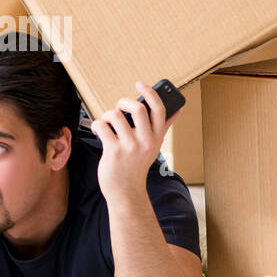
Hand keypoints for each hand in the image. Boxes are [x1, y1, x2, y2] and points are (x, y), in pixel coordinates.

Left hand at [89, 81, 181, 203]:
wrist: (126, 192)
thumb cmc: (137, 165)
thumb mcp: (154, 146)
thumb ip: (164, 127)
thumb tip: (178, 109)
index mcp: (156, 137)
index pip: (159, 109)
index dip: (150, 93)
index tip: (140, 84)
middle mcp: (145, 141)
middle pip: (137, 108)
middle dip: (123, 102)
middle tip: (118, 108)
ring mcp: (129, 146)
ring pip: (115, 115)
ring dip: (106, 115)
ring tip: (106, 123)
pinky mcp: (113, 151)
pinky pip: (102, 126)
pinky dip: (97, 125)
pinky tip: (98, 131)